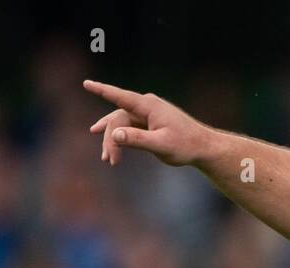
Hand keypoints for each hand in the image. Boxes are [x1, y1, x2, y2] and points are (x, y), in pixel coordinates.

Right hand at [83, 79, 214, 167]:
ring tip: (106, 158)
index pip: (120, 96)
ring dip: (113, 140)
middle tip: (110, 160)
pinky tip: (110, 144)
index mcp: (149, 106)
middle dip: (111, 139)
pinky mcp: (149, 123)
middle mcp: (146, 106)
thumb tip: (114, 134)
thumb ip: (137, 140)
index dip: (102, 90)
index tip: (86, 83)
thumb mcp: (161, 145)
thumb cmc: (186, 145)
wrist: (203, 148)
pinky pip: (129, 128)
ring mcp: (147, 114)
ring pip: (121, 124)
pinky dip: (121, 138)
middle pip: (118, 119)